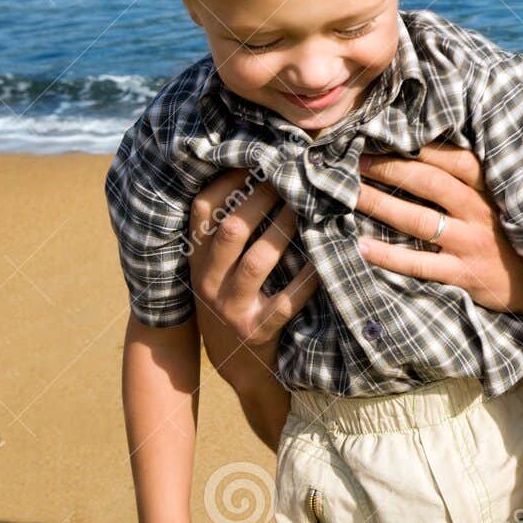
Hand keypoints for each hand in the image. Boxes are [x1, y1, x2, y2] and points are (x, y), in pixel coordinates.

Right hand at [186, 169, 318, 390]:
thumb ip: (228, 230)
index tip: (258, 157)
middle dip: (263, 197)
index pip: (202, 210)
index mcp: (198, 260)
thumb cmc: (234, 300)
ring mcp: (232, 308)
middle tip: (291, 174)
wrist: (238, 365)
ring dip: (285, 229)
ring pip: (257, 261)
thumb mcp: (217, 267)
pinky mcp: (259, 330)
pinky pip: (287, 299)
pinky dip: (309, 275)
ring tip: (307, 206)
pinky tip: (325, 256)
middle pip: (232, 229)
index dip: (228, 180)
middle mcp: (209, 281)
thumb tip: (260, 170)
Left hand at [355, 144, 522, 327]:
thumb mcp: (506, 200)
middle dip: (389, 168)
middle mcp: (480, 212)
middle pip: (429, 183)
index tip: (385, 136)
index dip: (417, 146)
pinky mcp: (463, 274)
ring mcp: (471, 244)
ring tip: (349, 194)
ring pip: (418, 220)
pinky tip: (362, 246)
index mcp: (491, 189)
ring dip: (380, 205)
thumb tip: (433, 152)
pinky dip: (388, 256)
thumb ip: (476, 180)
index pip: (452, 159)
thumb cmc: (516, 236)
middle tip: (355, 161)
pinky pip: (419, 264)